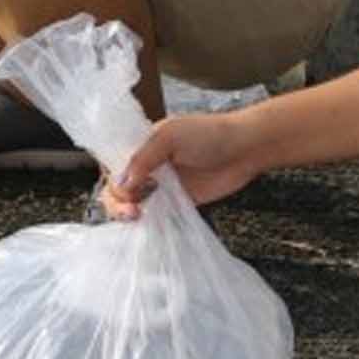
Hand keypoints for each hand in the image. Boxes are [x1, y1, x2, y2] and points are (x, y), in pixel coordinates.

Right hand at [104, 112, 265, 219]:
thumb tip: (121, 184)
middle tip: (132, 210)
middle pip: (119, 187)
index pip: (113, 166)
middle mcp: (148, 166)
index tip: (124, 192)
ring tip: (138, 217)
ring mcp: (163, 185)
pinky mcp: (179, 202)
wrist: (245, 148)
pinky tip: (147, 224)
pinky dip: (148, 221)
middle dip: (118, 201)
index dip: (113, 181)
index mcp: (141, 145)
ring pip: (135, 203)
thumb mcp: (170, 136)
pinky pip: (157, 214)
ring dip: (130, 212)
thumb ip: (144, 158)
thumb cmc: (210, 134)